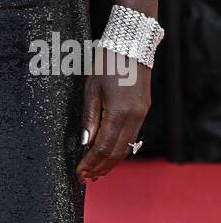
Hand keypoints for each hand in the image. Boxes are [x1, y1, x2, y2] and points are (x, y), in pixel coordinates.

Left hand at [76, 47, 149, 184]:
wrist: (131, 44)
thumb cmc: (107, 62)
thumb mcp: (91, 88)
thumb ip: (89, 117)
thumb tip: (85, 142)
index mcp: (119, 112)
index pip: (103, 147)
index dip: (91, 163)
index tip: (79, 173)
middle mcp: (134, 118)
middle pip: (117, 153)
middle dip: (100, 168)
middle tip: (85, 178)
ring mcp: (141, 115)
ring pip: (126, 148)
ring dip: (110, 162)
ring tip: (96, 172)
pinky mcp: (143, 111)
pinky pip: (132, 138)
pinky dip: (119, 150)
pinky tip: (109, 154)